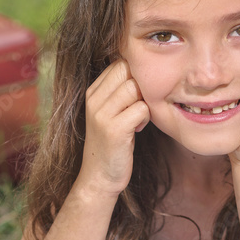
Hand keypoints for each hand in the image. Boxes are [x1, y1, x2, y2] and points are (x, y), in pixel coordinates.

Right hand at [78, 60, 149, 195]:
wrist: (99, 176)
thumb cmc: (112, 142)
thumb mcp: (110, 111)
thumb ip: (119, 91)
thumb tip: (143, 69)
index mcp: (92, 92)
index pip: (119, 63)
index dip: (135, 75)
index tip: (135, 96)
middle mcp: (94, 100)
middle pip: (128, 71)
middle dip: (141, 86)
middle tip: (139, 105)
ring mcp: (101, 114)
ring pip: (135, 88)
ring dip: (144, 102)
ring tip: (138, 118)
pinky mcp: (113, 129)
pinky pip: (141, 109)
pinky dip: (146, 118)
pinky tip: (138, 129)